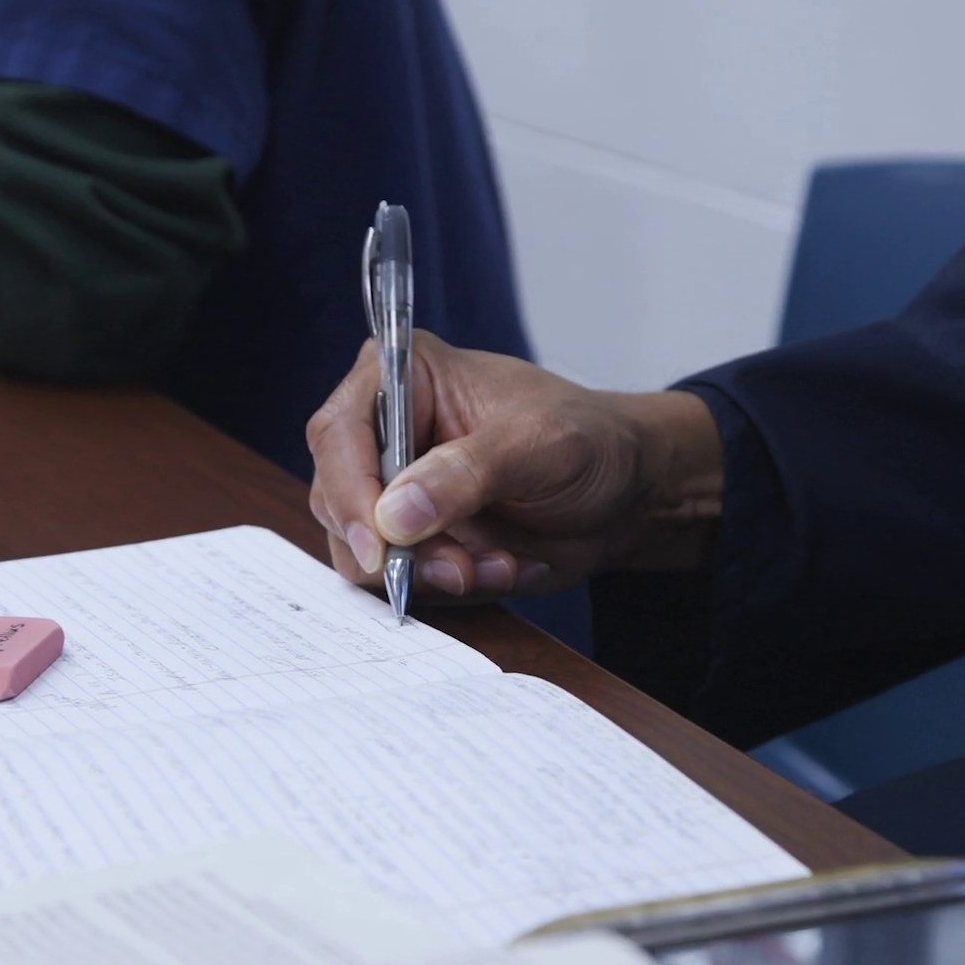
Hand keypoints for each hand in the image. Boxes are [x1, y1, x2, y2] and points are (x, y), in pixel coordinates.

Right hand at [305, 331, 725, 598]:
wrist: (627, 495)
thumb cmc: (589, 442)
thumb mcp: (539, 445)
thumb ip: (466, 473)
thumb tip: (394, 515)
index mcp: (405, 377)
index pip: (338, 432)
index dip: (348, 489)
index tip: (380, 542)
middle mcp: (385, 433)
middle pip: (337, 499)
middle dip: (396, 547)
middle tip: (459, 567)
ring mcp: (394, 492)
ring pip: (361, 549)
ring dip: (427, 572)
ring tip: (497, 563)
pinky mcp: (411, 541)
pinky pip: (397, 579)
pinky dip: (447, 586)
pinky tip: (501, 566)